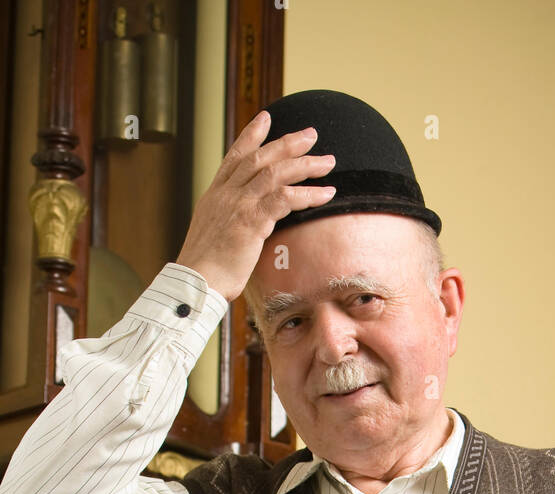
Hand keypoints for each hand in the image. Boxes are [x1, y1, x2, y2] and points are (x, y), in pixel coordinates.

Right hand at [175, 110, 336, 301]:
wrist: (195, 282)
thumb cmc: (205, 268)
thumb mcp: (213, 235)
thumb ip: (228, 221)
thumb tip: (241, 224)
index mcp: (215, 195)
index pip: (234, 156)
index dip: (251, 135)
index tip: (265, 117)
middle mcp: (226, 194)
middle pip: (260, 158)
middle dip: (287, 143)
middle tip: (311, 134)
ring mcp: (238, 205)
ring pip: (275, 172)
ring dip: (305, 165)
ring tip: (327, 162)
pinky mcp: (251, 221)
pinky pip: (284, 199)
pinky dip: (307, 194)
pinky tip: (325, 194)